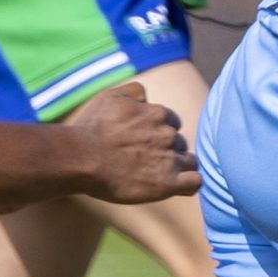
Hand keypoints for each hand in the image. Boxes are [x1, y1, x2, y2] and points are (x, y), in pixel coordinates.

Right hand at [69, 83, 197, 205]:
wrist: (83, 158)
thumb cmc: (92, 129)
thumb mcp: (109, 97)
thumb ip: (133, 91)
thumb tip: (147, 96)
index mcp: (157, 114)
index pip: (172, 122)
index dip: (160, 132)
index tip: (145, 142)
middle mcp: (168, 135)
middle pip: (180, 143)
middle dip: (167, 150)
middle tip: (146, 160)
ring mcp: (170, 160)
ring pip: (190, 162)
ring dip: (178, 167)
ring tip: (156, 175)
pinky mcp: (168, 184)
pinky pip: (194, 182)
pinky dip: (190, 183)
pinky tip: (177, 186)